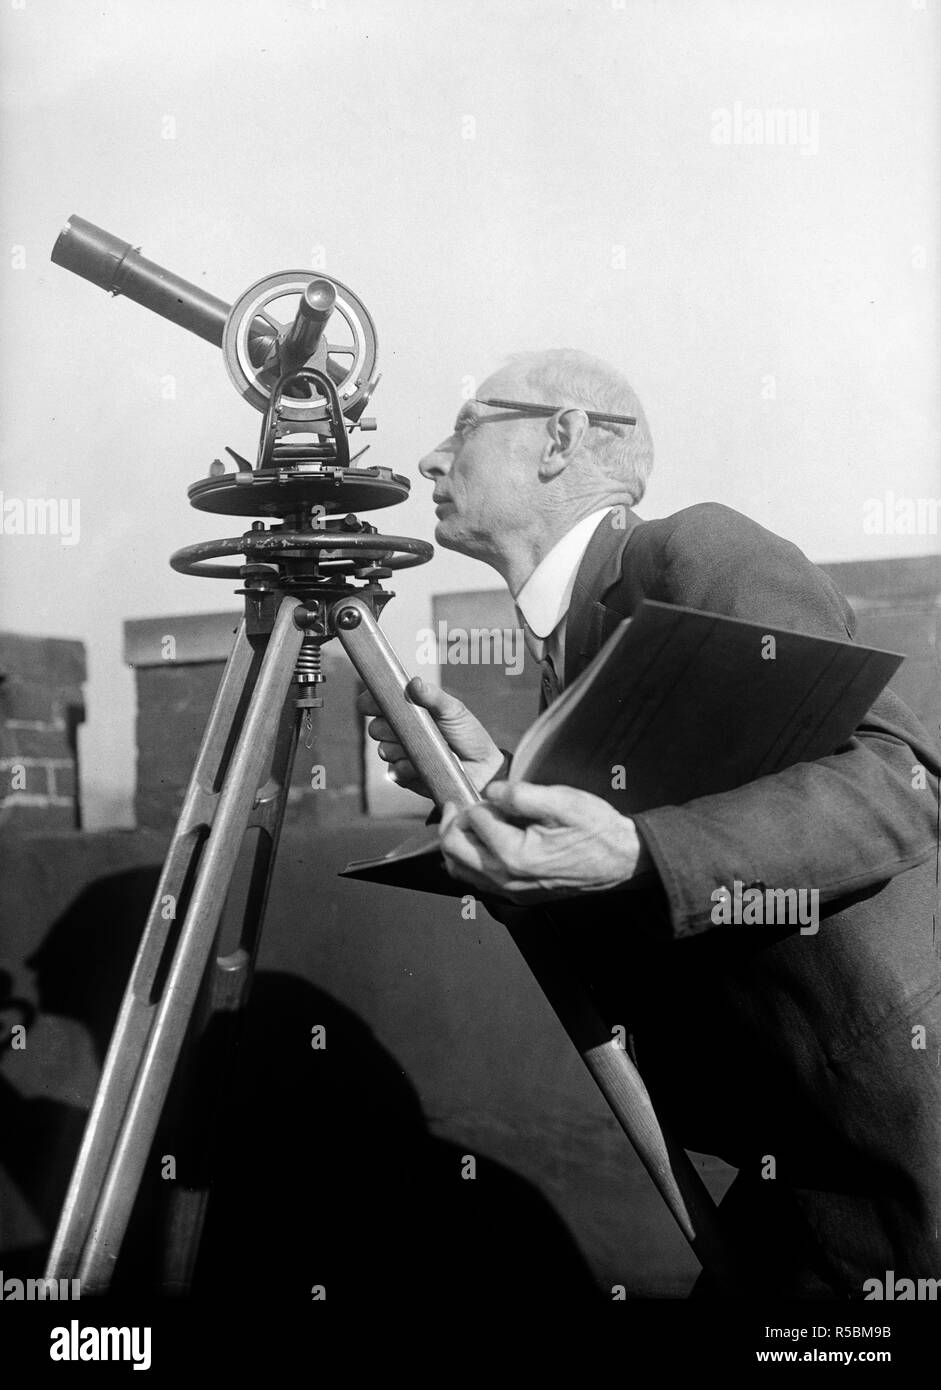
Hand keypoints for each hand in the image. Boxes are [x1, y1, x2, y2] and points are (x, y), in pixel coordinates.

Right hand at [357, 677, 504, 798]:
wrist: (482, 766)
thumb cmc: (467, 732)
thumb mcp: (453, 709)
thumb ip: (433, 697)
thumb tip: (414, 682)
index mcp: (407, 710)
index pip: (376, 703)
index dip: (370, 702)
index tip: (372, 703)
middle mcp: (399, 732)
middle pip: (375, 728)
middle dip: (387, 727)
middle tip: (410, 727)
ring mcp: (400, 754)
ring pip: (383, 749)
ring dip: (400, 748)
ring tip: (424, 747)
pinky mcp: (404, 775)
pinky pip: (395, 770)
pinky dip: (407, 767)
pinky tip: (423, 764)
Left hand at [439, 781, 653, 903]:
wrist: (623, 860)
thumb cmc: (598, 830)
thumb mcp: (563, 801)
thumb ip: (521, 795)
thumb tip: (490, 792)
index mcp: (516, 855)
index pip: (474, 821)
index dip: (477, 801)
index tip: (488, 793)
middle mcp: (507, 879)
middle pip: (454, 850)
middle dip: (453, 822)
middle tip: (462, 803)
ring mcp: (511, 892)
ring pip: (460, 870)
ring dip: (457, 842)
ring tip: (469, 821)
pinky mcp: (517, 896)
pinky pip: (477, 881)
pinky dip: (470, 860)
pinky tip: (482, 843)